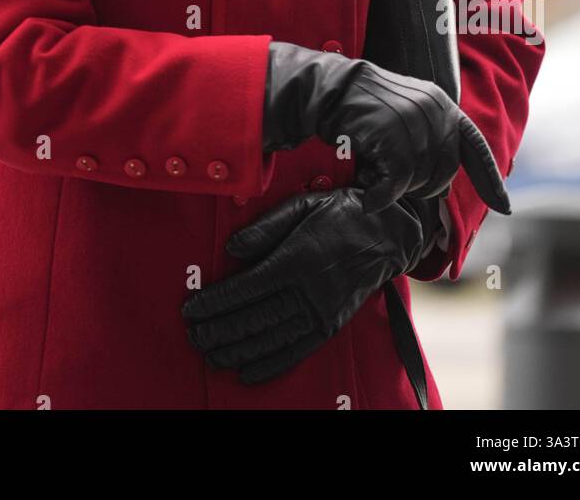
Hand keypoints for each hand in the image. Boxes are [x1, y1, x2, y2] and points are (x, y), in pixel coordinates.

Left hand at [182, 186, 436, 384]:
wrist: (388, 232)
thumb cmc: (340, 213)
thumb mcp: (302, 205)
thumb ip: (266, 227)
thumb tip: (232, 247)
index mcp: (296, 259)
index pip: (246, 288)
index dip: (216, 302)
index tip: (191, 310)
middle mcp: (308, 290)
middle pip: (254, 318)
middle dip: (219, 331)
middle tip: (193, 337)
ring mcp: (321, 312)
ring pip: (272, 339)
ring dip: (238, 351)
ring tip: (211, 356)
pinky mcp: (331, 326)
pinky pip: (298, 351)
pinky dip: (271, 366)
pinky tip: (248, 372)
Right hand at [262, 42, 509, 214]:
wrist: (329, 91)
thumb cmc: (363, 110)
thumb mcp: (405, 115)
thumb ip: (430, 139)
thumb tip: (446, 185)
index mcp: (442, 105)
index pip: (476, 147)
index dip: (491, 179)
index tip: (504, 207)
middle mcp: (436, 110)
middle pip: (446, 172)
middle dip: (424, 189)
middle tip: (393, 185)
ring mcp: (416, 121)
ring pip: (423, 179)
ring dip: (398, 191)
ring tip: (374, 179)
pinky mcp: (395, 135)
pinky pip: (400, 182)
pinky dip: (383, 195)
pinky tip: (369, 196)